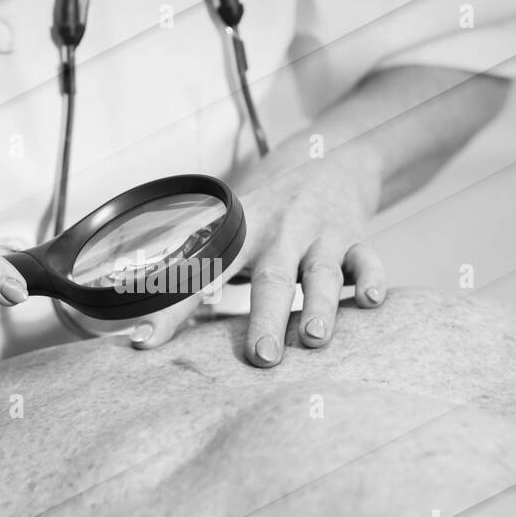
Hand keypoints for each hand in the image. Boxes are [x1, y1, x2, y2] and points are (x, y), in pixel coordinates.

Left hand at [128, 155, 386, 366]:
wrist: (328, 159)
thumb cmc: (268, 214)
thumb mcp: (231, 230)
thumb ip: (196, 275)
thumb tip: (143, 331)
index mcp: (239, 234)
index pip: (200, 273)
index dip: (172, 308)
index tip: (145, 340)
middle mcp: (280, 233)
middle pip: (271, 278)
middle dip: (266, 318)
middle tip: (261, 357)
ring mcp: (321, 236)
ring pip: (321, 274)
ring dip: (318, 306)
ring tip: (314, 338)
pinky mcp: (357, 238)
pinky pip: (368, 259)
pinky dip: (372, 278)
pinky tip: (371, 300)